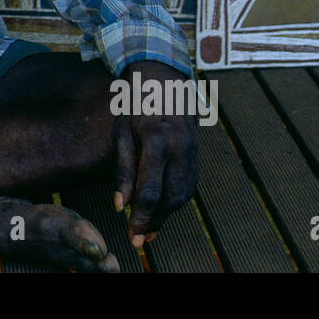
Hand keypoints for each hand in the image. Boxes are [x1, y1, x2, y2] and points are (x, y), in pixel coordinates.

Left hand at [111, 60, 198, 247]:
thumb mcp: (121, 132)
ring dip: (167, 216)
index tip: (130, 232)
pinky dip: (177, 202)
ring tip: (149, 229)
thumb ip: (122, 169)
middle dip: (155, 222)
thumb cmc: (136, 105)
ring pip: (184, 195)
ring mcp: (193, 151)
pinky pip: (190, 185)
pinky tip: (162, 211)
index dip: (141, 216)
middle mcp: (180, 148)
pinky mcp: (198, 154)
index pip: (150, 190)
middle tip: (139, 239)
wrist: (165, 80)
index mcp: (157, 141)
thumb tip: (120, 205)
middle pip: (171, 198)